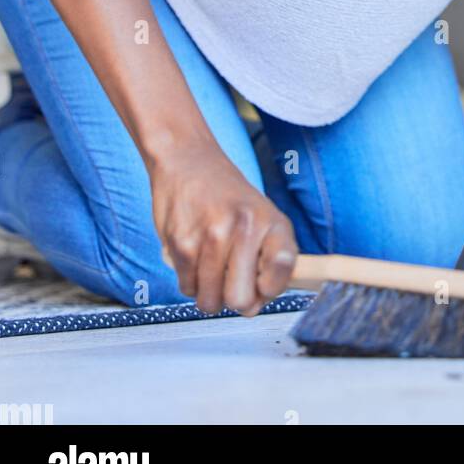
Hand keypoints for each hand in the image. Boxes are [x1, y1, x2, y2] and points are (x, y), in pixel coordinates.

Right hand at [150, 142, 297, 315]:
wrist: (188, 161)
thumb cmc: (227, 195)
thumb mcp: (263, 217)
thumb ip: (271, 258)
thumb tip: (260, 302)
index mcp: (273, 223)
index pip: (281, 276)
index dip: (268, 290)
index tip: (260, 283)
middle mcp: (247, 229)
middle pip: (241, 302)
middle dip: (234, 299)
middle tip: (230, 278)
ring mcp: (213, 237)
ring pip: (210, 302)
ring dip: (208, 290)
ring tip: (211, 262)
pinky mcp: (182, 243)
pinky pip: (186, 289)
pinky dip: (189, 280)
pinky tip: (194, 254)